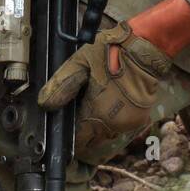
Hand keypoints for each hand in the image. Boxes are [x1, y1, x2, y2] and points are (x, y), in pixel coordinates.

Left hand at [37, 21, 172, 154]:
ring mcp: (128, 124)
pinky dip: (113, 122)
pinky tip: (111, 105)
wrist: (145, 48)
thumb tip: (44, 104)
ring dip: (99, 128)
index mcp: (97, 113)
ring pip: (106, 136)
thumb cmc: (112, 53)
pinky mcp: (140, 119)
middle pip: (92, 141)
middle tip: (81, 112)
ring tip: (95, 107)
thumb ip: (62, 84)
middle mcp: (113, 125)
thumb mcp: (80, 62)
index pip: (78, 141)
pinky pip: (119, 128)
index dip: (70, 135)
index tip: (67, 124)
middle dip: (84, 132)